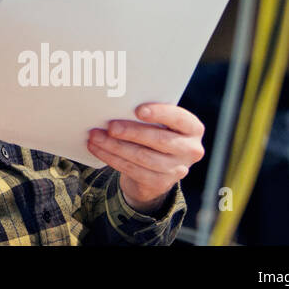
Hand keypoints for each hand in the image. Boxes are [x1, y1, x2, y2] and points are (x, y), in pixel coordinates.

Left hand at [87, 103, 204, 213]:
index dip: (160, 113)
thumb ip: (147, 114)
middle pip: (159, 140)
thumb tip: (117, 105)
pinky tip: (97, 148)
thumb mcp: (158, 122)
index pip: (179, 119)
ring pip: (143, 157)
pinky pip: (133, 170)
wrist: (156, 168)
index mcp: (192, 129)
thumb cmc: (154, 133)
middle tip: (110, 126)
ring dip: (115, 146)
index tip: (138, 110)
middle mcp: (190, 150)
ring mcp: (177, 169)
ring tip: (96, 136)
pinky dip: (111, 158)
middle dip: (131, 132)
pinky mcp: (160, 183)